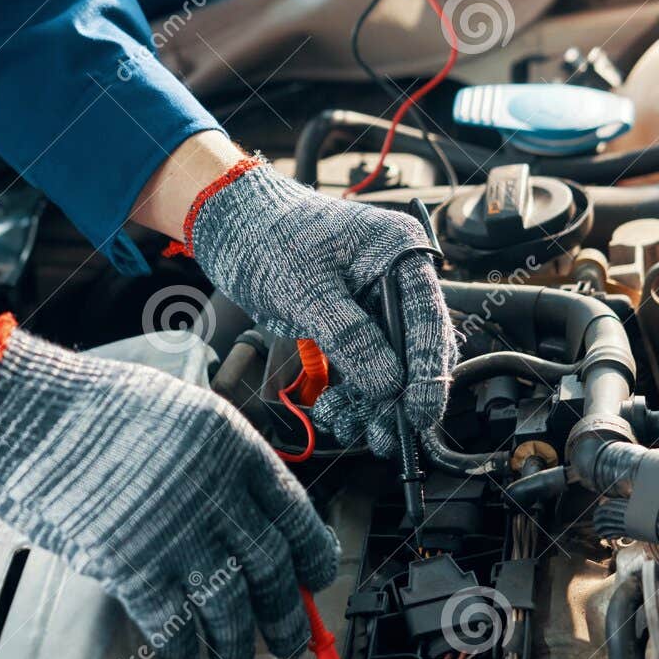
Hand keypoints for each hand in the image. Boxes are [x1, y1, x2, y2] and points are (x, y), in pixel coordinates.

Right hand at [0, 323, 338, 658]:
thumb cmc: (96, 407)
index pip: (293, 512)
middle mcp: (216, 492)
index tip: (317, 576)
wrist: (32, 413)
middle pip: (270, 567)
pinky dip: (183, 648)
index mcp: (233, 446)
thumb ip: (215, 464)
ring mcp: (176, 532)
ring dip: (239, 639)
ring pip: (229, 604)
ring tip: (242, 657)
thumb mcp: (180, 413)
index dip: (311, 552)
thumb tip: (242, 521)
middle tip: (290, 636)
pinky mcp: (132, 564)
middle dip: (285, 611)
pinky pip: (171, 622)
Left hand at [182, 159, 457, 454]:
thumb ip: (351, 337)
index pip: (429, 320)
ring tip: (349, 425)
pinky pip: (364, 362)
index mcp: (400, 251)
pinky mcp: (352, 318)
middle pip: (415, 347)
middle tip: (386, 436)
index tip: (420, 413)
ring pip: (390, 362)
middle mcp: (396, 275)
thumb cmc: (266, 235)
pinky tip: (336, 410)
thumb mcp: (307, 290)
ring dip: (373, 400)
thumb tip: (388, 384)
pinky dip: (354, 390)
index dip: (430, 372)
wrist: (229, 222)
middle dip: (399, 396)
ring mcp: (374, 298)